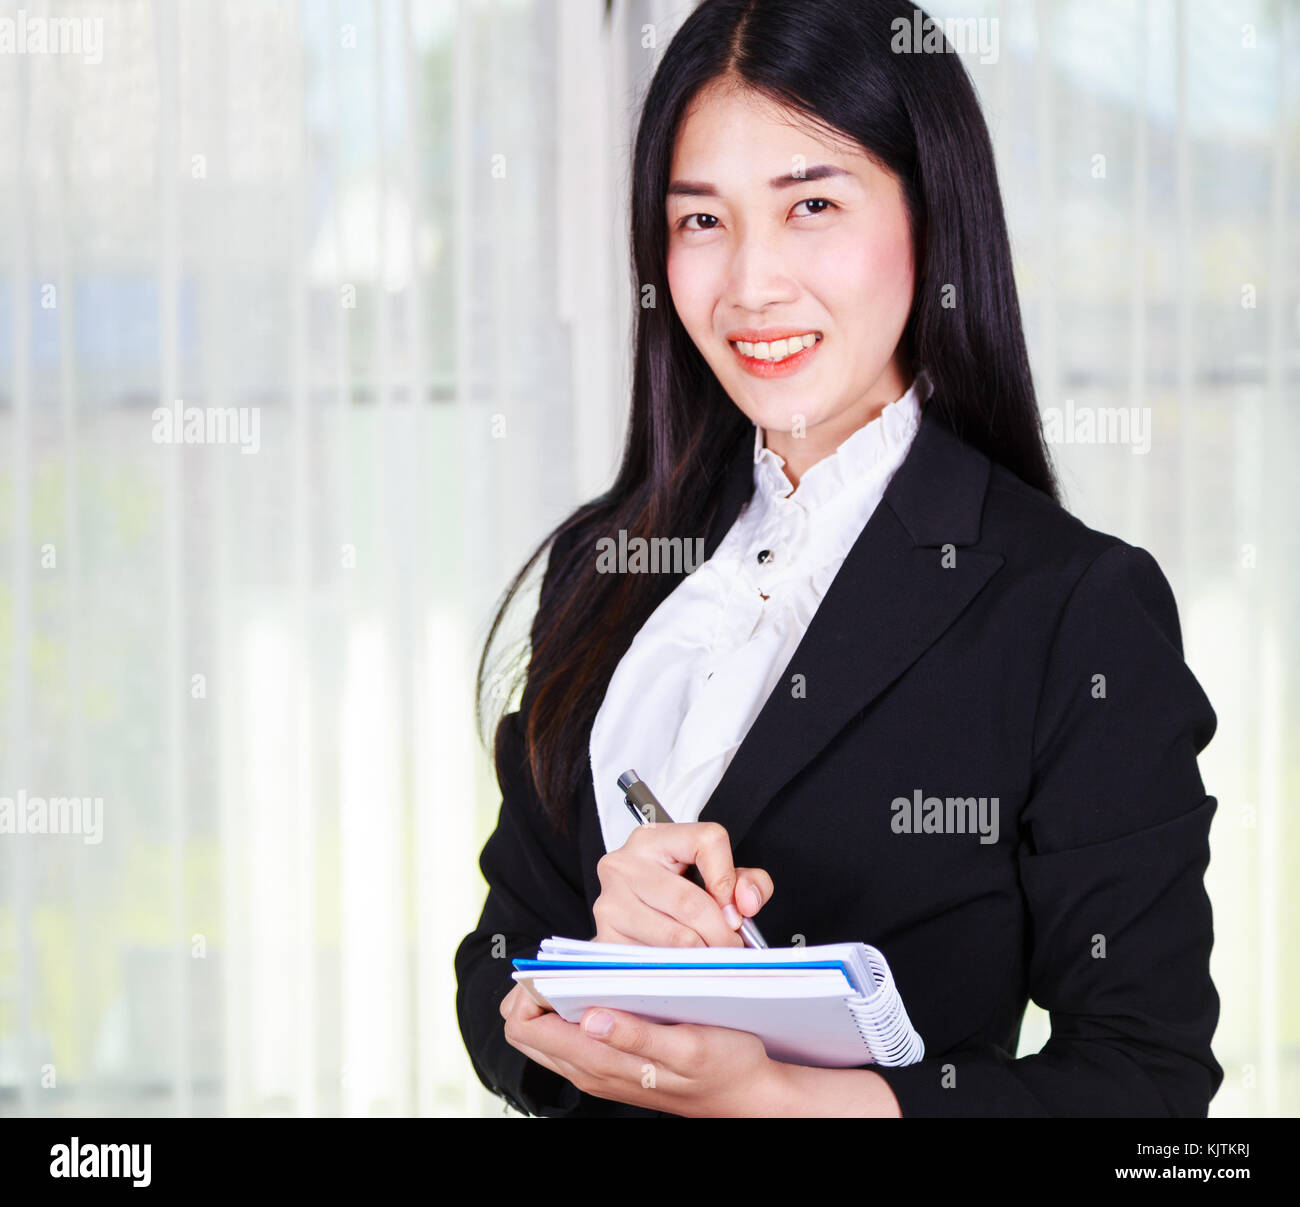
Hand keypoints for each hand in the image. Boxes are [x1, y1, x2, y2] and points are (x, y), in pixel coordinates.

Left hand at [501, 988, 785, 1116]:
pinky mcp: (612, 1066)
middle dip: (535, 994)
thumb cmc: (726, 1065)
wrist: (748, 1094)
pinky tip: (608, 992)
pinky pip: (571, 1039)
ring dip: (556, 1001)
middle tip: (568, 966)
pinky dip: (576, 1012)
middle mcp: (591, 1071)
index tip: (556, 967)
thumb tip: (590, 1017)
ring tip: (590, 975)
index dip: (529, 993)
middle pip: (526, 1031)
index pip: (525, 1027)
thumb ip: (636, 1035)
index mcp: (602, 1063)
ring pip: (545, 1035)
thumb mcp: (688, 1045)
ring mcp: (599, 1072)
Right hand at [592, 820, 772, 946]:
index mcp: (653, 838)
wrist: (633, 914)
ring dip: (703, 954)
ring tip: (712, 956)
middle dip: (721, 932)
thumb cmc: (676, 891)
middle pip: (690, 901)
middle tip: (733, 947)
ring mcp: (609, 902)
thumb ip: (747, 881)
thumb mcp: (714, 875)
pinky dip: (678, 969)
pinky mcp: (605, 937)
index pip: (706, 841)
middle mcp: (624, 864)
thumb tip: (747, 903)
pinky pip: (656, 961)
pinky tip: (683, 964)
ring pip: (675, 937)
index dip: (728, 879)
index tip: (736, 909)